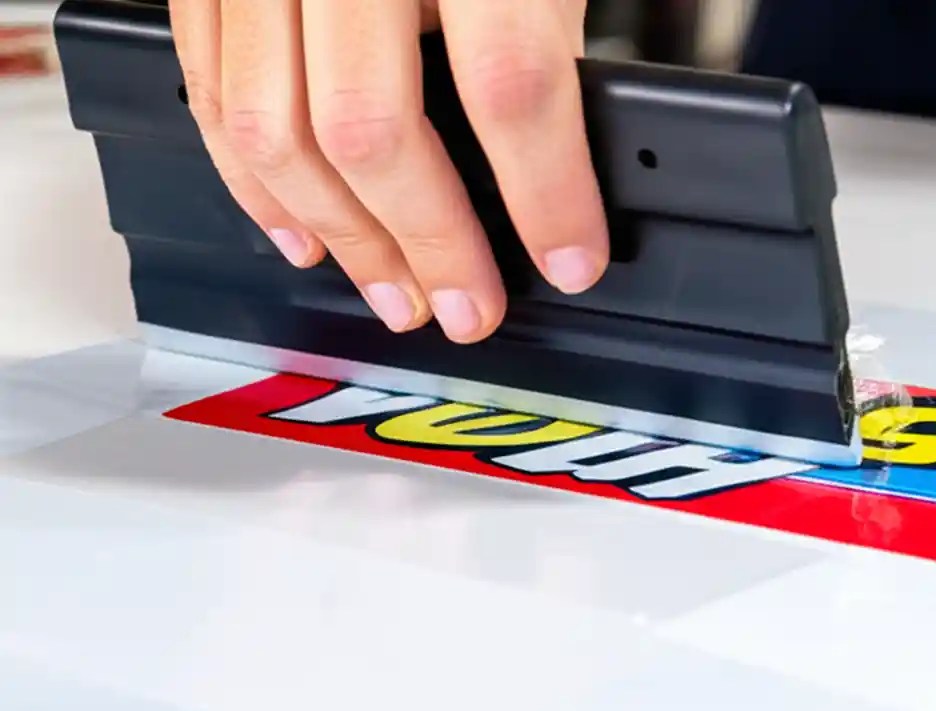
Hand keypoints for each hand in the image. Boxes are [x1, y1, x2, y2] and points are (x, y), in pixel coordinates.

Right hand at [170, 0, 608, 342]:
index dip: (544, 192)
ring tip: (395, 291)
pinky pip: (212, 92)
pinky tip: (302, 230)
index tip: (570, 256)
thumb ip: (546, 18)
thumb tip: (568, 154)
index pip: (508, 82)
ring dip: (342, 236)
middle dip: (427, 243)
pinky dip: (253, 181)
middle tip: (468, 304)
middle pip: (372, 127)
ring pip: (275, 130)